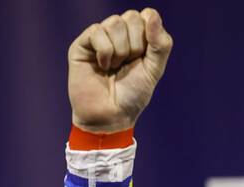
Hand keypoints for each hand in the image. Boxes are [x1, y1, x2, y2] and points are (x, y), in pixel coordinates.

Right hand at [68, 8, 172, 133]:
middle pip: (132, 17)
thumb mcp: (154, 70)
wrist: (111, 115)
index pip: (147, 15)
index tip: (145, 56)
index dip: (149, 34)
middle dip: (135, 45)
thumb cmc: (132, 95)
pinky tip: (102, 67)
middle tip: (128, 65)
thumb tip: (152, 14)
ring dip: (120, 51)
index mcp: (138, 38)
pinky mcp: (83, 43)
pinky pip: (98, 31)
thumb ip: (160, 44)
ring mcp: (100, 37)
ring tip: (114, 67)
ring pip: (115, 23)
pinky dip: (105, 52)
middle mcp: (119, 34)